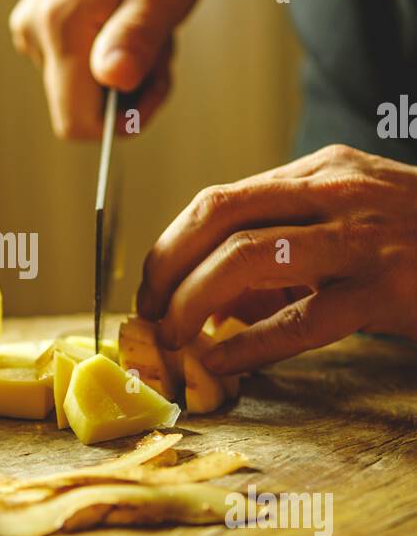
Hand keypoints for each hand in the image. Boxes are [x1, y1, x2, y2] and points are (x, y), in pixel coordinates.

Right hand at [9, 0, 208, 138]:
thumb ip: (138, 34)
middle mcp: (34, 33)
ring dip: (122, 69)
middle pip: (79, 109)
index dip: (124, 120)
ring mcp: (31, 28)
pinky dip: (108, 52)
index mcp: (62, 28)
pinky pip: (75, 66)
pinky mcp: (38, 23)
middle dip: (127, 91)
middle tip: (159, 39)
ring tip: (145, 18)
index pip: (76, 123)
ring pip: (81, 89)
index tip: (157, 78)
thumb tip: (114, 79)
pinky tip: (126, 13)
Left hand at [136, 144, 416, 371]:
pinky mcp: (387, 290)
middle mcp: (337, 193)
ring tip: (175, 341)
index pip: (220, 199)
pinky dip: (248, 344)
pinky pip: (300, 318)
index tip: (150, 288)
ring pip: (247, 258)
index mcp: (324, 172)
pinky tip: (221, 364)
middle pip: (218, 216)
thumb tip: (215, 299)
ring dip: (193, 304)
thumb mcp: (355, 223)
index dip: (169, 246)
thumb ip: (288, 249)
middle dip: (166, 268)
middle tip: (148, 316)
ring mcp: (362, 238)